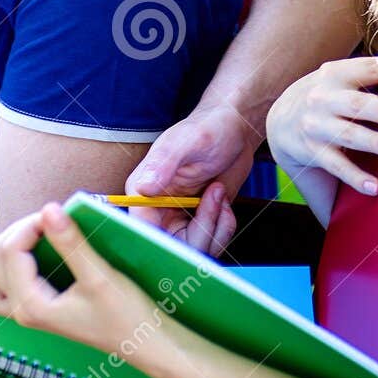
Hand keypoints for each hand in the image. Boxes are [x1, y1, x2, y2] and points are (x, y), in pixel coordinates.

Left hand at [0, 202, 159, 361]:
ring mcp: (26, 313)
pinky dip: (8, 267)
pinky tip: (25, 258)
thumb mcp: (99, 276)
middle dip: (23, 230)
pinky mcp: (36, 312)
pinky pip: (4, 287)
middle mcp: (21, 311)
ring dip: (16, 244)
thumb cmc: (126, 314)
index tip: (59, 210)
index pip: (12, 250)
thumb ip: (71, 243)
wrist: (142, 344)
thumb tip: (48, 208)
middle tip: (55, 220)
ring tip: (44, 232)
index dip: (31, 224)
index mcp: (31, 305)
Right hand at [126, 107, 255, 253]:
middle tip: (216, 200)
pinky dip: (223, 226)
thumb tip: (142, 188)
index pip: (141, 231)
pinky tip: (224, 201)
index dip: (162, 242)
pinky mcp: (199, 222)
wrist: (236, 130)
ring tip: (220, 193)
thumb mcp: (187, 142)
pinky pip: (210, 242)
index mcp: (142, 192)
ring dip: (215, 226)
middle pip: (171, 248)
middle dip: (199, 232)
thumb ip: (163, 164)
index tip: (186, 238)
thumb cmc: (209, 128)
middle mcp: (157, 209)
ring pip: (193, 249)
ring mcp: (179, 218)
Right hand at [265, 54, 377, 195]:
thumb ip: (375, 71)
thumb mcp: (340, 76)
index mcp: (336, 75)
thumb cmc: (325, 96)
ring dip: (371, 141)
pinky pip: (337, 166)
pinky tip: (374, 187)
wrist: (280, 120)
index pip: (365, 69)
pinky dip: (356, 177)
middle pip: (356, 104)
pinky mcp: (314, 152)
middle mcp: (324, 99)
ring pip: (347, 135)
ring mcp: (317, 126)